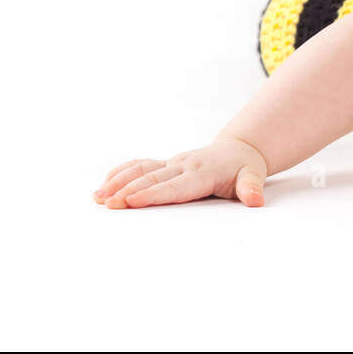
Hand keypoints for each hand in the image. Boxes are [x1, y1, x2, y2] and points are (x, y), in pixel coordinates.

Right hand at [92, 136, 268, 208]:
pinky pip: (140, 165)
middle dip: (128, 190)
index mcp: (203, 172)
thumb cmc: (244, 168)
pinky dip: (121, 172)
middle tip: (107, 203)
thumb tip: (255, 200)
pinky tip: (104, 184)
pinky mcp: (165, 163)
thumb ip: (251, 188)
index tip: (133, 201)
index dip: (153, 194)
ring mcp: (172, 163)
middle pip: (152, 178)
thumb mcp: (253, 176)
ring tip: (97, 197)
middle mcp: (184, 165)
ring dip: (118, 182)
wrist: (239, 150)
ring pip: (142, 170)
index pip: (175, 186)